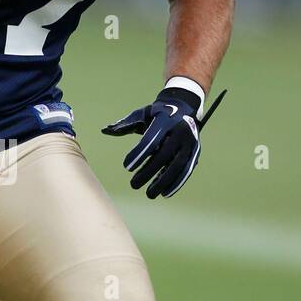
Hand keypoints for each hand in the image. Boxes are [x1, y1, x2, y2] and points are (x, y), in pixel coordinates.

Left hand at [102, 85, 224, 198]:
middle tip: (133, 185)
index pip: (150, 140)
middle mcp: (180, 131)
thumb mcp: (142, 114)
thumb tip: (105, 130)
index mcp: (165, 121)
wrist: (185, 106)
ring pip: (176, 165)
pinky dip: (176, 183)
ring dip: (163, 182)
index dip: (139, 154)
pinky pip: (186, 170)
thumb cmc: (158, 113)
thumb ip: (125, 124)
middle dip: (148, 172)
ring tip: (149, 194)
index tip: (126, 167)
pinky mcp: (195, 152)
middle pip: (163, 155)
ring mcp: (190, 142)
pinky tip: (164, 193)